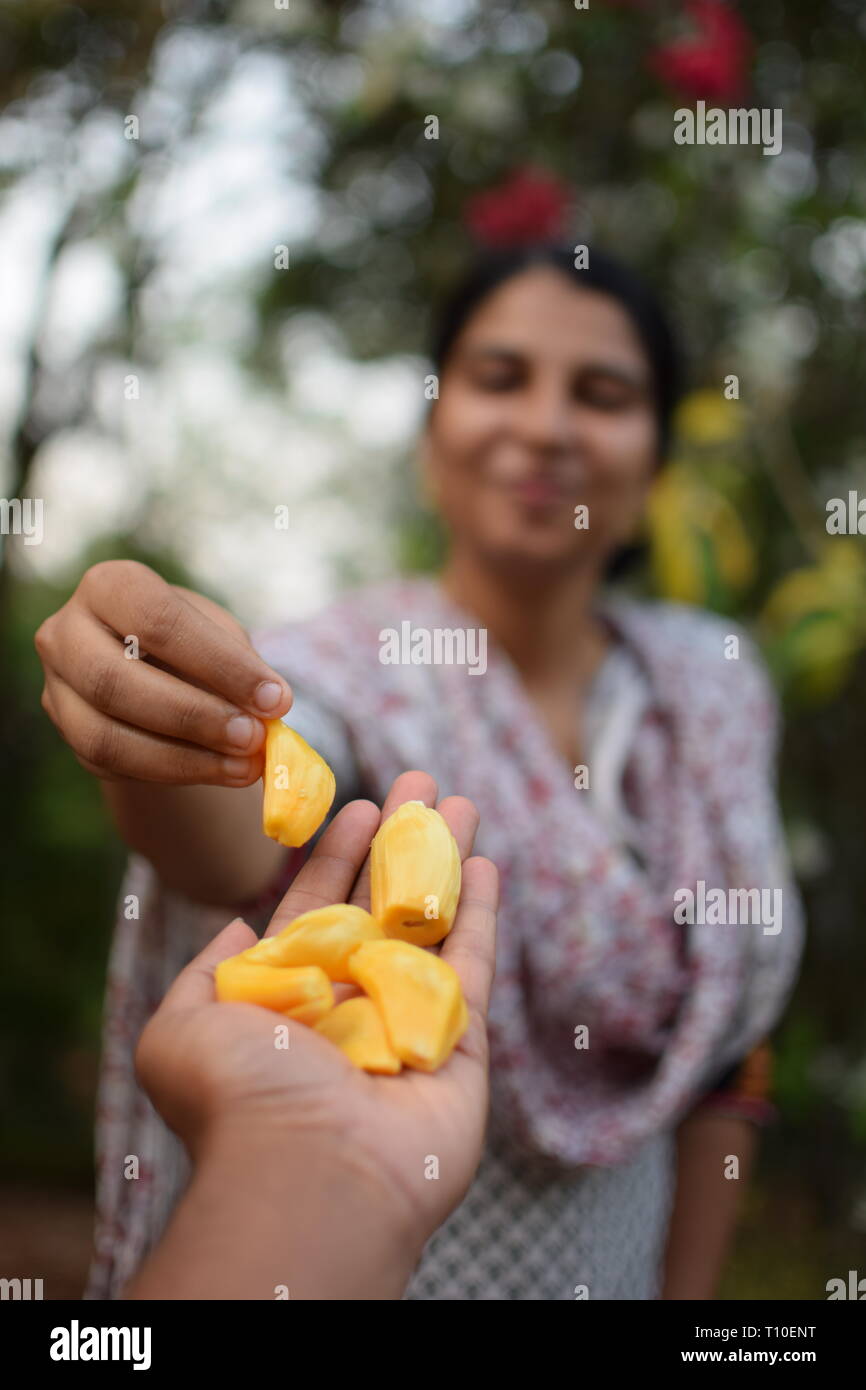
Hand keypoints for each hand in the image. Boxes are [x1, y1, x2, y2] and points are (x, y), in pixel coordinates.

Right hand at [35, 559, 291, 786]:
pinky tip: (219, 771)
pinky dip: (172, 773)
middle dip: (194, 717)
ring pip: (105, 736)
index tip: (276, 699)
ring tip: (244, 766)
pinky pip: (111, 765)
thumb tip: (268, 707)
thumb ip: (238, 663)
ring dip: (184, 759)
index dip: (220, 663)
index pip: (158, 620)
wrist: (154, 670)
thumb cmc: (191, 640)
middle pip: (115, 681)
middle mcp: (66, 632)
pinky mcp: (66, 732)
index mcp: (110, 586)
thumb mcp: (217, 634)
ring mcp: (57, 686)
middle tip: (253, 738)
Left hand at [134, 772, 498, 1255]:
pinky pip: (470, 968)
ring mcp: (404, 1022)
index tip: (362, 804)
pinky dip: (481, 916)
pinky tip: (488, 864)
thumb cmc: (240, 1098)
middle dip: (401, 840)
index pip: (318, 908)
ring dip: (445, 861)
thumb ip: (206, 971)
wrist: (308, 1171)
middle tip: (423, 781)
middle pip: (380, 903)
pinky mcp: (456, 1045)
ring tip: (461, 801)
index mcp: (288, 998)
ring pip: (430, 924)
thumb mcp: (179, 1027)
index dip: (339, 854)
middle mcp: (348, 1005)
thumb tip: (240, 925)